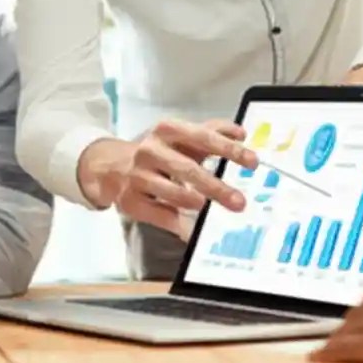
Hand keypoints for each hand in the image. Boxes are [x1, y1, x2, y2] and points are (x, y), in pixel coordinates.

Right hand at [111, 119, 256, 239]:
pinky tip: (193, 232)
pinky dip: (179, 225)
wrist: (110, 166)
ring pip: (171, 193)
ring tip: (210, 209)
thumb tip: (239, 134)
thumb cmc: (158, 151)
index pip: (201, 136)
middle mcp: (150, 151)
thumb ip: (210, 130)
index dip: (228, 148)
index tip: (252, 161)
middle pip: (187, 169)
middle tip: (240, 201)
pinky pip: (159, 215)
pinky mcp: (131, 201)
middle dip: (216, 186)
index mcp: (167, 130)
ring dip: (194, 202)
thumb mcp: (179, 136)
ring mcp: (138, 177)